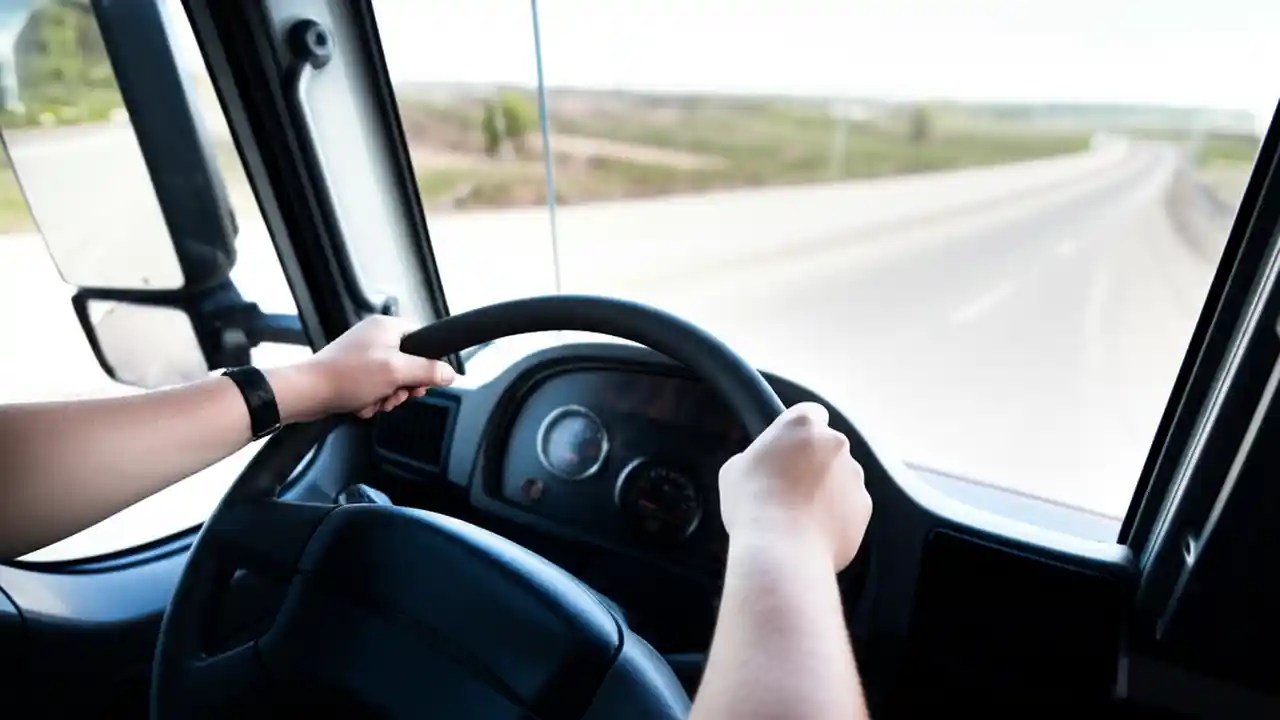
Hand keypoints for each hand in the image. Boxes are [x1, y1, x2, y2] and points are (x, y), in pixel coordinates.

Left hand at [269, 315, 456, 422]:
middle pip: (409, 363)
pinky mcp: (353, 371)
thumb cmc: (348, 376)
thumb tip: (450, 373)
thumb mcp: (397, 372)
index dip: (427, 362)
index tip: (422, 380)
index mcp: (387, 327)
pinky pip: (375, 386)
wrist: (309, 392)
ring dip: (388, 395)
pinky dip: (373, 399)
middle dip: (405, 386)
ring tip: (376, 401)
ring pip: (393, 379)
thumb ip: (428, 371)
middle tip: (396, 394)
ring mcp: (363, 354)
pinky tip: (363, 404)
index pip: (423, 338)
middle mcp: (375, 336)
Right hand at [718, 402, 870, 569]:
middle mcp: (836, 443)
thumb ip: (758, 456)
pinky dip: (837, 514)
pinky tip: (814, 531)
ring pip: (842, 476)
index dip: (798, 431)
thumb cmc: (752, 505)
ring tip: (801, 515)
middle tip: (789, 486)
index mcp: (803, 425)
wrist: (782, 551)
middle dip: (815, 461)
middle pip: (828, 445)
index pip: (810, 412)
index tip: (788, 448)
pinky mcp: (865, 507)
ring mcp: (855, 476)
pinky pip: (850, 505)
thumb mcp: (734, 469)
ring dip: (828, 488)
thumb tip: (765, 466)